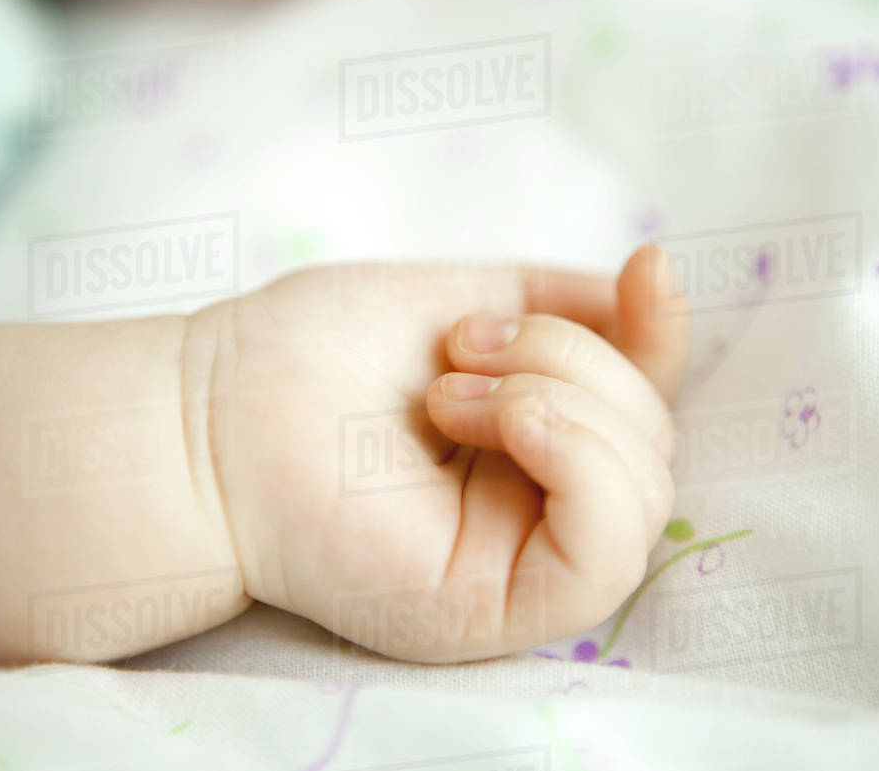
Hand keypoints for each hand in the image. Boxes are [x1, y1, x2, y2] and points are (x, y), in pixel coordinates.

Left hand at [192, 245, 688, 660]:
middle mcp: (536, 509)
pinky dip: (579, 461)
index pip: (640, 404)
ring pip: (643, 492)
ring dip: (566, 399)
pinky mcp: (499, 612)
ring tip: (449, 390)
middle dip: (575, 359)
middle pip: (649, 441)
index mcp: (532, 444)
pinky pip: (607, 552)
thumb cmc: (315, 354)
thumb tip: (649, 292)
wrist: (218, 411)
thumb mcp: (459, 299)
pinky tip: (506, 419)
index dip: (661, 339)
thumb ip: (556, 306)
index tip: (648, 266)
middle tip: (464, 346)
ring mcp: (521, 564)